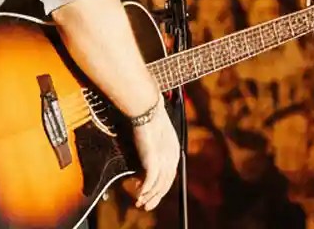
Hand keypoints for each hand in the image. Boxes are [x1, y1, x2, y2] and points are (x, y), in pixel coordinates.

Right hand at [128, 97, 179, 211]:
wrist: (146, 108)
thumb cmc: (149, 114)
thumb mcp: (156, 130)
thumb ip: (155, 142)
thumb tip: (146, 147)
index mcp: (174, 149)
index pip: (170, 173)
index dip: (161, 185)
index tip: (152, 192)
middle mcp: (172, 157)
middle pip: (166, 183)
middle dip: (156, 196)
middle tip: (147, 205)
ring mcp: (164, 160)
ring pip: (159, 186)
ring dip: (149, 196)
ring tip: (140, 203)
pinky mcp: (154, 161)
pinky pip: (151, 182)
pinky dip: (145, 190)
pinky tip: (139, 194)